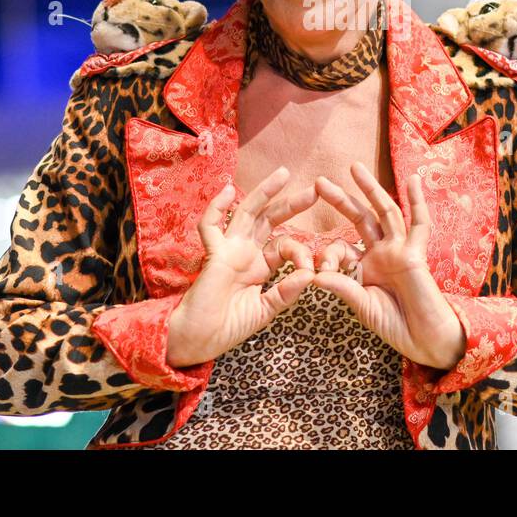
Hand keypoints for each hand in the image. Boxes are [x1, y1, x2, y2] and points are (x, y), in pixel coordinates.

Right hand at [167, 167, 318, 366]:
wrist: (200, 341)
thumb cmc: (229, 327)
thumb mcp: (266, 310)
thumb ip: (286, 292)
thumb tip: (309, 274)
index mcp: (260, 265)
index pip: (285, 245)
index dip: (301, 252)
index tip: (314, 267)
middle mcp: (246, 252)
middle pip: (269, 219)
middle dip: (291, 203)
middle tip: (315, 190)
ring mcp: (229, 250)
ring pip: (246, 213)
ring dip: (264, 193)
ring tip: (284, 174)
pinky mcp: (213, 255)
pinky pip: (209, 227)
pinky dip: (216, 208)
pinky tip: (228, 192)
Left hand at [310, 165, 465, 370]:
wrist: (424, 339)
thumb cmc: (394, 324)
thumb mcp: (361, 305)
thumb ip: (342, 286)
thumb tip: (315, 274)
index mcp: (366, 265)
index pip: (342, 247)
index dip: (328, 254)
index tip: (319, 267)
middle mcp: (382, 252)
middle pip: (360, 218)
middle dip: (341, 199)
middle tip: (320, 180)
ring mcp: (400, 249)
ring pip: (385, 212)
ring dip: (371, 189)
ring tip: (355, 167)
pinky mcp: (416, 253)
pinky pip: (419, 224)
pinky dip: (417, 201)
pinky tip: (413, 179)